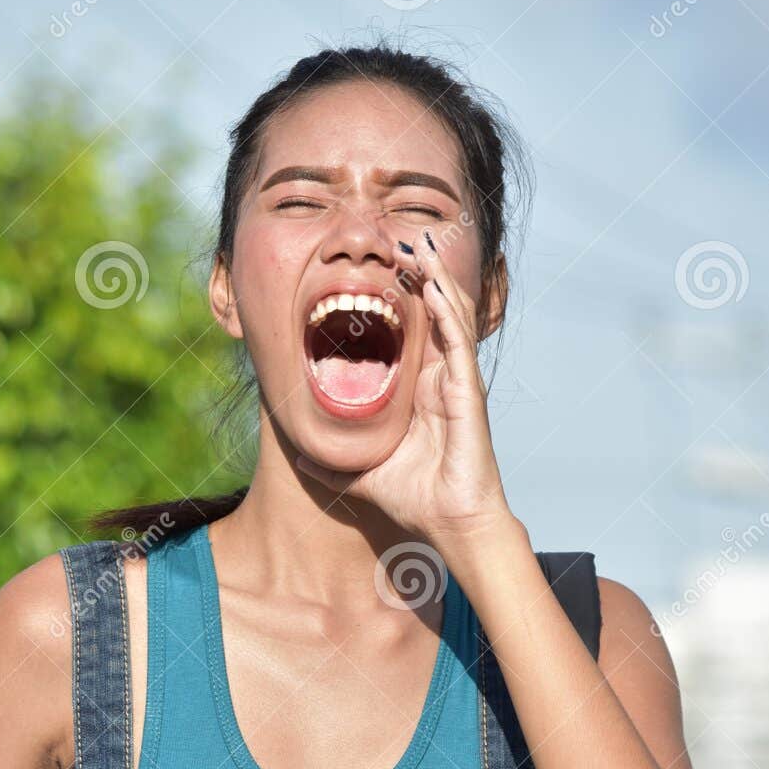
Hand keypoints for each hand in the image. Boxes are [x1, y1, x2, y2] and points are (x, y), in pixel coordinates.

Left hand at [296, 227, 519, 557]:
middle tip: (394, 244)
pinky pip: (458, 338)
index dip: (395, 303)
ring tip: (416, 246)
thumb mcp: (361, 474)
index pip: (408, 334)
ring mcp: (455, 381)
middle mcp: (439, 379)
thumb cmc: (414, 499)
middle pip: (431, 313)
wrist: (447, 523)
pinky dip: (448, 307)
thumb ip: (333, 462)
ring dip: (434, 279)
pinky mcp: (468, 388)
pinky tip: (434, 282)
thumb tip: (301, 456)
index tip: (372, 276)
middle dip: (415, 276)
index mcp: (417, 392)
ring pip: (449, 315)